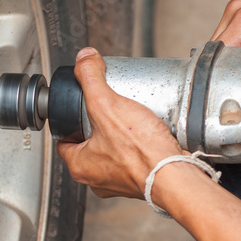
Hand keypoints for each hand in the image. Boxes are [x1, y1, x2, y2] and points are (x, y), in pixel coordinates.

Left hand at [56, 48, 182, 199]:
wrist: (176, 175)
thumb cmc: (141, 153)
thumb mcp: (107, 106)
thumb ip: (92, 79)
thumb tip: (84, 59)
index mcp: (79, 166)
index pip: (63, 139)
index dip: (68, 120)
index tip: (77, 108)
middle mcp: (97, 179)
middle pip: (89, 143)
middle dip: (97, 125)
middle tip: (107, 108)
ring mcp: (119, 181)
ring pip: (112, 152)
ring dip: (119, 135)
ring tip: (128, 116)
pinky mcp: (140, 179)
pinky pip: (134, 159)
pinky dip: (138, 146)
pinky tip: (146, 131)